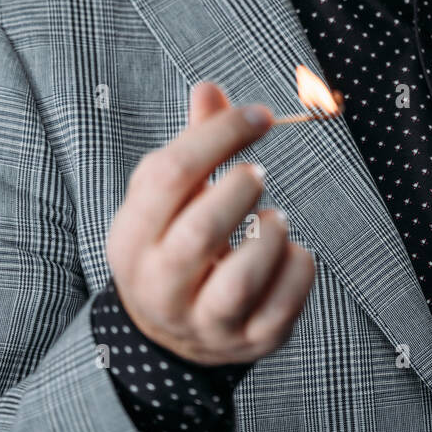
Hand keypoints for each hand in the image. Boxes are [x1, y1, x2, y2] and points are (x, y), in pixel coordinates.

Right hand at [107, 82, 314, 365]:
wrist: (169, 334)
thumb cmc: (173, 242)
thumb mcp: (165, 197)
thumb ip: (193, 143)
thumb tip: (210, 90)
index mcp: (133, 238)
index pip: (169, 175)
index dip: (220, 134)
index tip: (259, 116)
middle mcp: (161, 287)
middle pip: (199, 234)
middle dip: (238, 191)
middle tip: (258, 173)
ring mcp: (206, 323)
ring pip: (239, 282)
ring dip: (269, 237)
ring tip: (273, 219)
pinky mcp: (250, 342)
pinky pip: (283, 306)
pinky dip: (298, 268)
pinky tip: (290, 251)